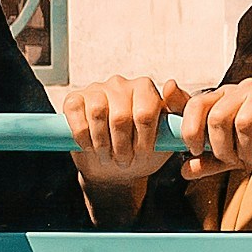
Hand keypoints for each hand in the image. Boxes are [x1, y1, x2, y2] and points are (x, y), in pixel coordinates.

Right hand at [52, 76, 180, 190]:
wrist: (115, 167)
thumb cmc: (142, 151)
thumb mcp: (167, 138)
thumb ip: (178, 112)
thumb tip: (170, 85)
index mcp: (145, 89)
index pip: (145, 113)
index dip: (143, 140)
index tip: (143, 155)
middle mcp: (121, 84)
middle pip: (120, 117)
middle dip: (122, 147)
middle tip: (124, 160)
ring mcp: (96, 90)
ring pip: (97, 114)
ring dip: (102, 143)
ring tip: (108, 155)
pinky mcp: (74, 100)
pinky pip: (76, 115)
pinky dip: (82, 136)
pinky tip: (89, 146)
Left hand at [175, 77, 251, 176]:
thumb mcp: (238, 156)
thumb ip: (212, 160)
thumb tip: (185, 169)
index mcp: (228, 96)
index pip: (197, 103)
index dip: (190, 128)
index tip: (195, 149)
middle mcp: (246, 88)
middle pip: (217, 117)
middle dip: (223, 148)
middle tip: (236, 161)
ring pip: (242, 122)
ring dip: (248, 151)